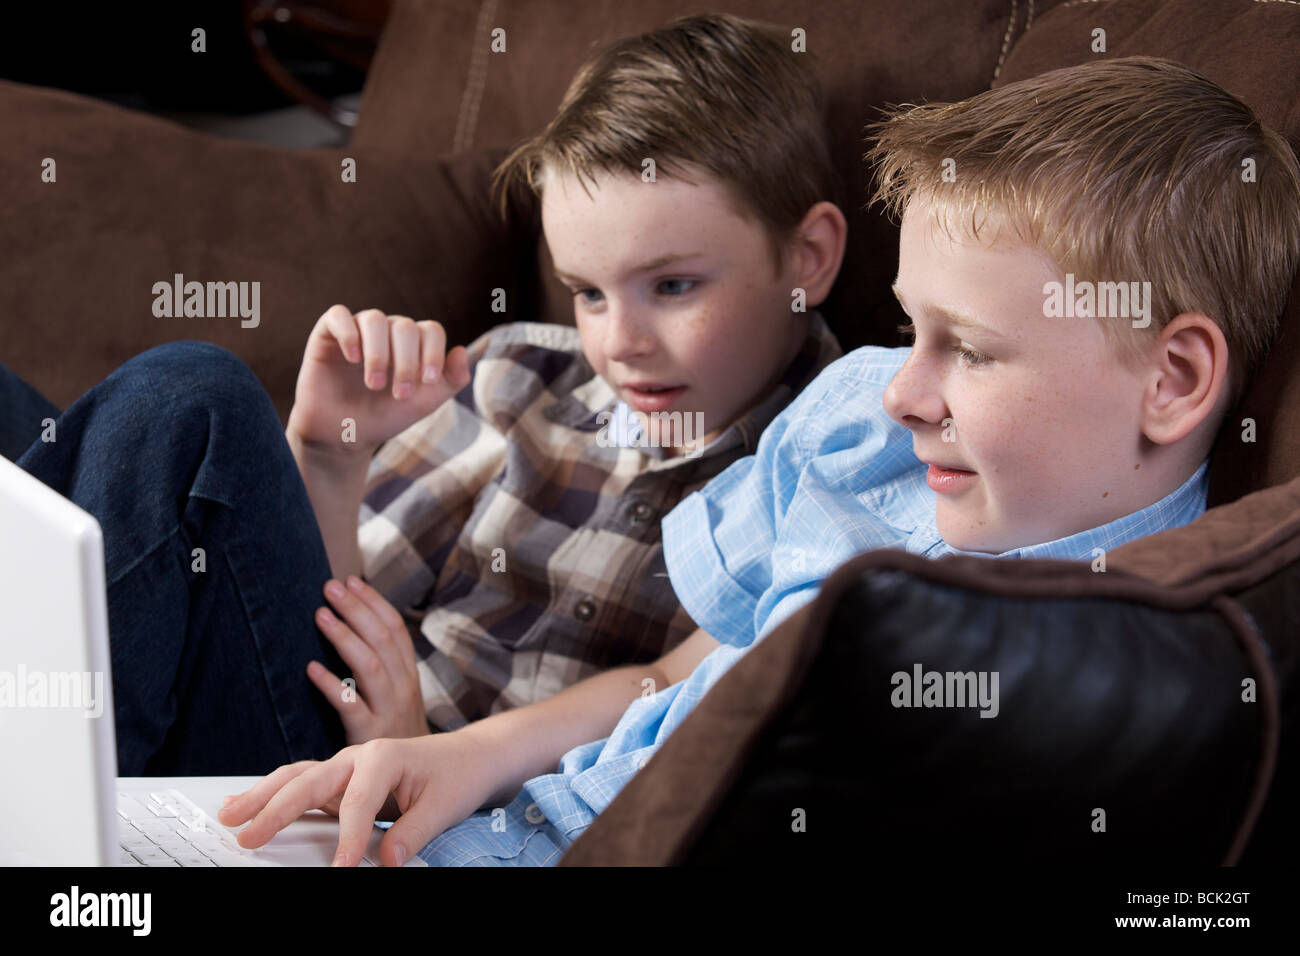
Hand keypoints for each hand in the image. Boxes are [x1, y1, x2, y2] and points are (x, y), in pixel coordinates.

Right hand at [217, 734, 493, 866]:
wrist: (466, 758)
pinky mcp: (341, 782)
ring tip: (230, 814)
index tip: (341, 867)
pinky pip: (302, 787)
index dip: (348, 836)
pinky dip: (275, 795)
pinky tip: (249, 805)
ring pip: (296, 778)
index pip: (358, 801)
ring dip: (262, 795)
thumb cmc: (455, 776)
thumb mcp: (444, 806)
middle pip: (309, 781)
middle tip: (248, 836)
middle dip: (276, 809)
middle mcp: (358, 757)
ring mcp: (346, 768)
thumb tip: (386, 860)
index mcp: (384, 756)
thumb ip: (412, 832)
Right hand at [286, 305, 471, 457]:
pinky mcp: (327, 333)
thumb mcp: (424, 403)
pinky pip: (338, 315)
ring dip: (378, 353)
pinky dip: (348, 333)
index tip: (427, 381)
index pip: (431, 330)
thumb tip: (463, 350)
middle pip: (405, 327)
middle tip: (399, 394)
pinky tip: (353, 358)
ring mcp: (358, 330)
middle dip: (406, 362)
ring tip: (374, 384)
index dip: (433, 352)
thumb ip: (451, 380)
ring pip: (374, 319)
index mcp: (413, 343)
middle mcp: (387, 331)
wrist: (344, 435)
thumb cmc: (385, 416)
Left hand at [308, 574, 428, 744]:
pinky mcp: (370, 735)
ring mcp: (388, 710)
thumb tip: (351, 623)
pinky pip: (350, 706)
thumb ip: (381, 663)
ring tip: (320, 615)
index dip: (374, 601)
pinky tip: (311, 669)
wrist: (416, 782)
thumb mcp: (398, 694)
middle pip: (382, 639)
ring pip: (369, 665)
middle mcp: (402, 688)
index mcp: (408, 674)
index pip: (395, 628)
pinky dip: (331, 685)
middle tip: (330, 587)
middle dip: (356, 609)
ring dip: (344, 636)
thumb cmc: (396, 731)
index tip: (351, 580)